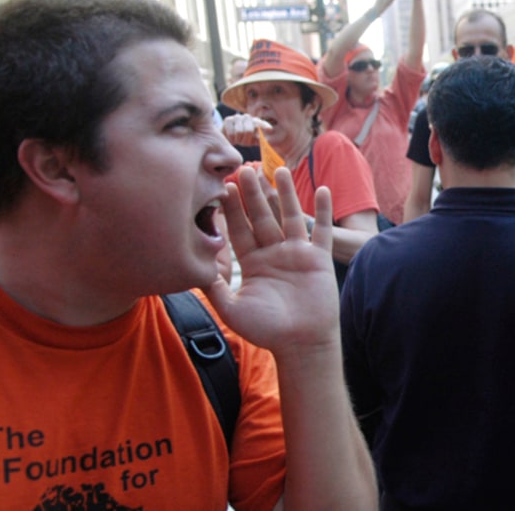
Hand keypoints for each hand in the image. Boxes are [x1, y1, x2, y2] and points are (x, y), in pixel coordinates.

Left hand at [205, 166, 339, 354]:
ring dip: (286, 194)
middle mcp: (273, 253)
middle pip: (263, 217)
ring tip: (280, 170)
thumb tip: (191, 268)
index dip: (232, 209)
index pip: (240, 230)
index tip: (224, 187)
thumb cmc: (266, 331)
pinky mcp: (318, 258)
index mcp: (252, 263)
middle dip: (254, 194)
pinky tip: (324, 190)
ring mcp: (297, 254)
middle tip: (245, 170)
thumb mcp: (232, 309)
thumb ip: (214, 288)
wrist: (301, 344)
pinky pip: (321, 230)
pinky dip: (323, 211)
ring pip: (290, 217)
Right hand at [222, 114, 271, 146]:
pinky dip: (232, 139)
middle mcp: (248, 117)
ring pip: (240, 132)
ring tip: (238, 140)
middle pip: (249, 130)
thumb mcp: (253, 140)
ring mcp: (238, 117)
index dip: (265, 126)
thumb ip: (260, 140)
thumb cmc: (244, 139)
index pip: (261, 123)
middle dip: (246, 140)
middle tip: (243, 143)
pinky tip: (232, 138)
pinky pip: (231, 133)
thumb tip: (268, 141)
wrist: (229, 137)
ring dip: (239, 140)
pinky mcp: (228, 119)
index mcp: (256, 122)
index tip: (270, 130)